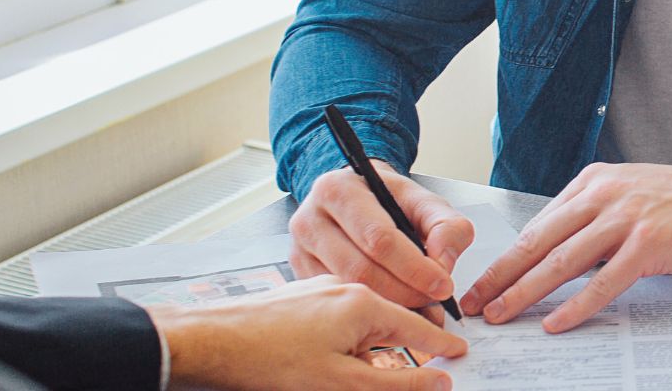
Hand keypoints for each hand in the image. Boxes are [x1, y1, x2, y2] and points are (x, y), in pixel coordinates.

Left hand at [148, 274, 465, 389]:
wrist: (211, 341)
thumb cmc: (270, 362)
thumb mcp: (343, 382)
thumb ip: (397, 383)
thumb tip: (439, 383)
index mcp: (364, 304)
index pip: (418, 326)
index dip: (441, 345)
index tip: (460, 353)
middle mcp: (346, 288)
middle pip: (392, 321)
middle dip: (405, 347)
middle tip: (420, 369)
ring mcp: (321, 291)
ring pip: (364, 321)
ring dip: (372, 347)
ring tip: (357, 374)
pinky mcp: (301, 299)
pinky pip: (340, 318)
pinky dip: (347, 339)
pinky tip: (330, 361)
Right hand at [290, 159, 474, 312]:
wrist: (359, 197)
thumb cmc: (389, 200)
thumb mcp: (425, 202)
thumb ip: (446, 226)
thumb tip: (442, 263)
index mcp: (339, 190)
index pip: (379, 238)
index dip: (415, 267)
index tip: (442, 285)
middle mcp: (310, 219)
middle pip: (360, 269)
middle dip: (404, 292)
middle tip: (433, 303)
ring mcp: (300, 250)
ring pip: (348, 290)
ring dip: (389, 305)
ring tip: (418, 307)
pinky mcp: (300, 274)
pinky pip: (337, 301)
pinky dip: (368, 311)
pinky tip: (392, 308)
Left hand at [460, 162, 671, 333]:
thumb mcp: (635, 196)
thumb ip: (597, 219)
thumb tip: (560, 257)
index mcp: (596, 180)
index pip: (538, 223)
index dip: (506, 256)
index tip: (483, 280)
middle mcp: (605, 193)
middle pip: (538, 241)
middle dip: (500, 275)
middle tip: (473, 301)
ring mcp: (627, 217)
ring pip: (560, 261)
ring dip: (524, 292)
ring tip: (500, 315)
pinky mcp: (649, 244)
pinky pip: (602, 282)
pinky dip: (575, 306)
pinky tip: (555, 323)